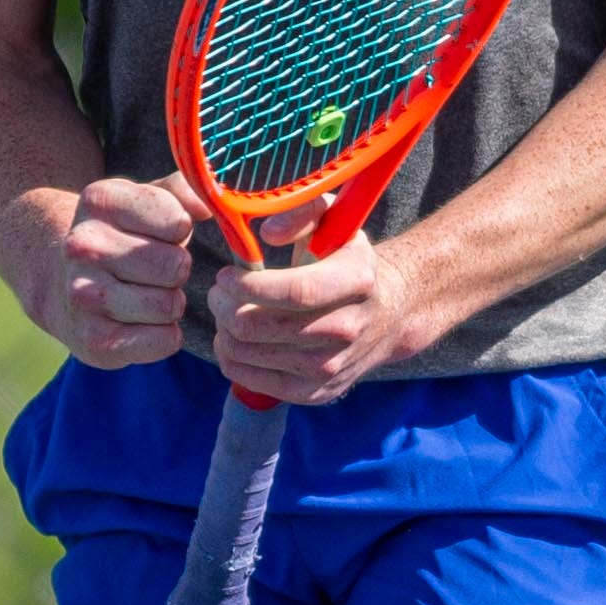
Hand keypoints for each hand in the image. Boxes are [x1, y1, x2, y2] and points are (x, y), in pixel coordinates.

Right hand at [54, 178, 201, 367]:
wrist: (62, 282)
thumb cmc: (122, 236)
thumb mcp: (147, 198)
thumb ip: (185, 189)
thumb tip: (208, 206)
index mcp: (100, 201)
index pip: (178, 221)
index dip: (181, 230)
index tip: (162, 234)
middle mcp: (83, 245)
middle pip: (176, 266)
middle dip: (177, 270)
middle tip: (157, 271)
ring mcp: (83, 294)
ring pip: (170, 305)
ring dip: (171, 304)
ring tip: (149, 295)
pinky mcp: (94, 340)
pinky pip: (163, 341)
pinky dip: (165, 336)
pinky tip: (144, 323)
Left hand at [211, 228, 432, 405]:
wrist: (388, 315)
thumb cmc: (345, 262)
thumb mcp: (335, 223)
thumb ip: (302, 212)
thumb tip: (267, 233)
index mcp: (355, 281)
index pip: (295, 292)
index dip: (249, 286)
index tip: (225, 275)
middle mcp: (347, 328)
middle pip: (262, 327)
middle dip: (224, 307)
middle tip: (217, 293)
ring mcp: (332, 366)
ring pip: (250, 354)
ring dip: (224, 331)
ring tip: (226, 312)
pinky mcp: (317, 392)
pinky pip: (255, 382)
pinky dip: (232, 359)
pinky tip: (233, 339)